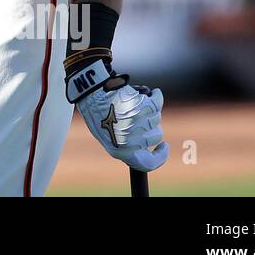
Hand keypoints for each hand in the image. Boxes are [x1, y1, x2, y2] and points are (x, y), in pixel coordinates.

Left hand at [67, 54, 167, 171]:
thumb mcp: (108, 135)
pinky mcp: (143, 107)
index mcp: (120, 151)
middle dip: (150, 126)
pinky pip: (157, 102)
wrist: (89, 91)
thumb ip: (127, 144)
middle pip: (156, 136)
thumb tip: (145, 146)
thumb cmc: (96, 111)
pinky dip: (155, 96)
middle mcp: (131, 141)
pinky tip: (153, 93)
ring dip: (149, 111)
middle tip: (137, 115)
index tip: (164, 145)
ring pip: (156, 119)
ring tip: (132, 103)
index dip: (160, 156)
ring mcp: (138, 124)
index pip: (148, 163)